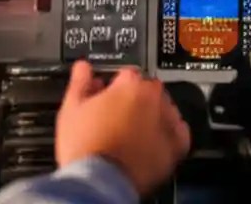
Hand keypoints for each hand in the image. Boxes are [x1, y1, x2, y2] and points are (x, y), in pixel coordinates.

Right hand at [55, 60, 190, 194]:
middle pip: (148, 90)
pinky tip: (153, 141)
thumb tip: (83, 68)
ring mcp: (168, 121)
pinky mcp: (177, 145)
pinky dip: (169, 133)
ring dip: (153, 115)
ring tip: (133, 133)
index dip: (115, 85)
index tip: (108, 95)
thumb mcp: (72, 109)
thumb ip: (80, 82)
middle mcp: (154, 99)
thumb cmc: (86, 147)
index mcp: (130, 85)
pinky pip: (179, 131)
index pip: (128, 74)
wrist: (100, 182)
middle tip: (118, 117)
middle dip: (135, 100)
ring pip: (165, 109)